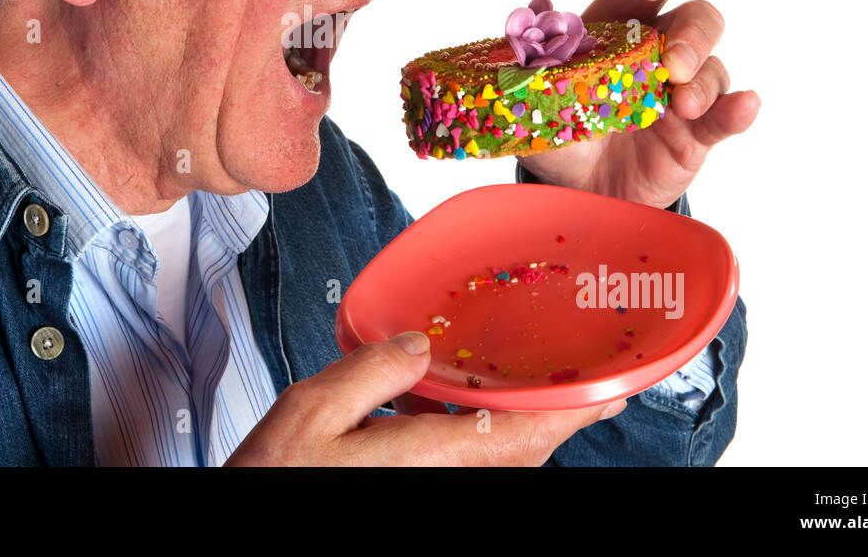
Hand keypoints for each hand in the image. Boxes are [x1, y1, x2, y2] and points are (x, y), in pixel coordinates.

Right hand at [225, 331, 626, 465]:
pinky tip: (455, 400)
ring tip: (536, 378)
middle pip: (521, 448)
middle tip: (593, 377)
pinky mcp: (414, 484)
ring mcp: (432, 486)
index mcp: (428, 460)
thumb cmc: (275, 481)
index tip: (612, 386)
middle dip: (560, 411)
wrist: (255, 523)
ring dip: (522, 419)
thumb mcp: (311, 412)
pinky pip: (466, 458)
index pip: (521, 433)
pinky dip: (480, 428)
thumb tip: (420, 344)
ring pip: (497, 455)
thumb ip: (372, 372)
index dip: (571, 409)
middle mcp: (441, 480)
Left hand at [515, 0, 759, 208]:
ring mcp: (682, 89)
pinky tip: (744, 105)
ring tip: (684, 104)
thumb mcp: (536, 96)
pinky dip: (738, 109)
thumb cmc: (559, 129)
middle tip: (673, 63)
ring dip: (703, 79)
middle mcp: (658, 50)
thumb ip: (534, 54)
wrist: (574, 190)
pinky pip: (727, 115)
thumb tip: (538, 5)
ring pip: (713, 64)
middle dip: (692, 33)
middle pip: (695, 17)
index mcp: (617, 27)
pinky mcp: (699, 131)